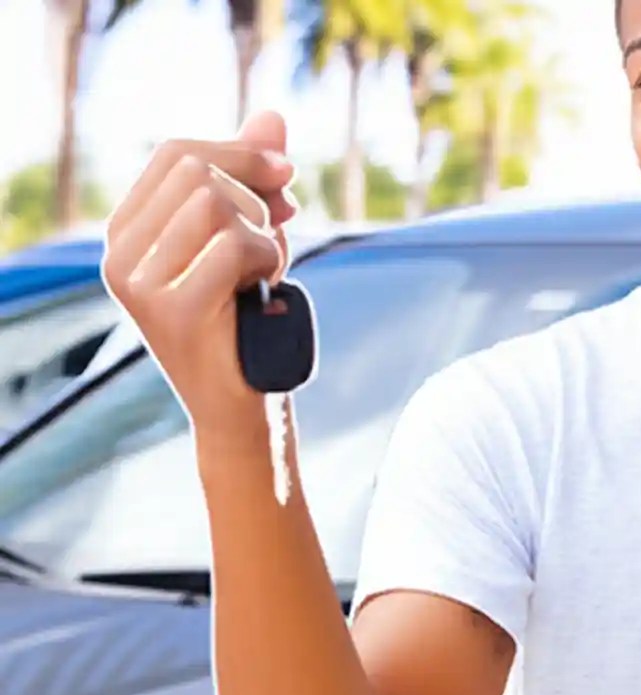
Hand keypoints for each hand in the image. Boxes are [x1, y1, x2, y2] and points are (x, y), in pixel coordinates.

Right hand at [102, 111, 298, 432]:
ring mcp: (138, 283)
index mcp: (128, 228)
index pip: (177, 151)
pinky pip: (233, 246)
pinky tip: (262, 290)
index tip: (288, 173)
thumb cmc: (248, 313)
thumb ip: (255, 176)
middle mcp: (119, 253)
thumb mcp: (254, 234)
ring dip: (262, 233)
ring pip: (215, 203)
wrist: (245, 400)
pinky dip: (266, 261)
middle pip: (197, 170)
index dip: (241, 151)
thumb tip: (273, 114)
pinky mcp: (171, 310)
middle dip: (256, 194)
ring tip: (260, 272)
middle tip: (278, 233)